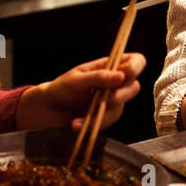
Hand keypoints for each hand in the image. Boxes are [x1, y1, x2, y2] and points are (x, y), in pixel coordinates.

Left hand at [19, 53, 145, 130]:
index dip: (136, 67)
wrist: (50, 110)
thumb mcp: (76, 80)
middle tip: (108, 98)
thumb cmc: (62, 88)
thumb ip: (97, 77)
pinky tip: (77, 124)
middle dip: (122, 94)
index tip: (125, 74)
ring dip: (103, 112)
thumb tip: (120, 76)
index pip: (135, 61)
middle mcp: (115, 83)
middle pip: (134, 86)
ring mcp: (113, 101)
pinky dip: (92, 124)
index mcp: (110, 66)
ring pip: (121, 107)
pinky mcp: (107, 116)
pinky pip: (108, 121)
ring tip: (81, 116)